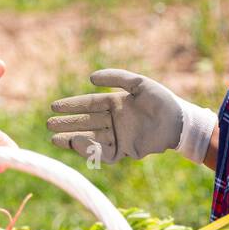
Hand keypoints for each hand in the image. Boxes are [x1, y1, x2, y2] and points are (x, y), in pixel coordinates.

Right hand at [46, 69, 215, 164]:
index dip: (72, 105)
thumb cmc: (161, 100)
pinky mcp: (125, 150)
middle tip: (49, 124)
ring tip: (55, 139)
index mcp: (115, 103)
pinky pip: (104, 153)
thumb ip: (116, 77)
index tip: (54, 106)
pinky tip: (79, 146)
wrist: (179, 122)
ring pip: (90, 138)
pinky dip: (91, 151)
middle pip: (85, 122)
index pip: (88, 104)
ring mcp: (119, 136)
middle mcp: (114, 120)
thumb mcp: (139, 83)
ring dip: (73, 139)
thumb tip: (90, 78)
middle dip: (67, 123)